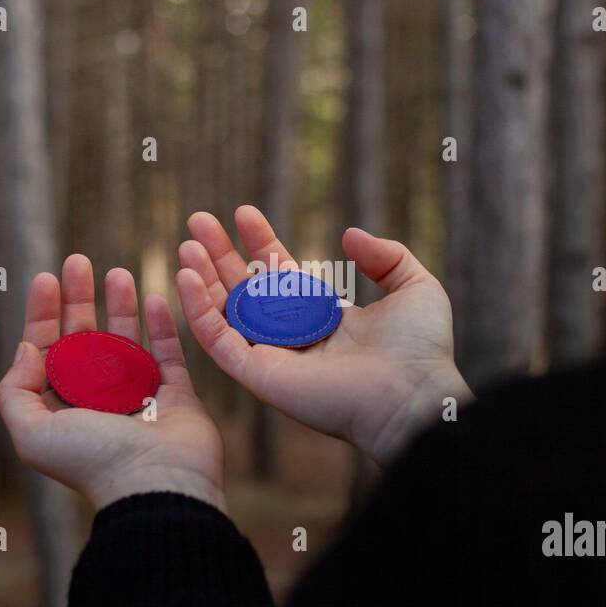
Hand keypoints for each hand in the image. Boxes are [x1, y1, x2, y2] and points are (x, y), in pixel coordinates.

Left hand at [0, 254, 225, 512]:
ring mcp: (139, 395)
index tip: (46, 278)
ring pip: (128, 339)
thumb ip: (14, 390)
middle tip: (78, 261)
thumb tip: (27, 348)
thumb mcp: (32, 432)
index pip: (48, 350)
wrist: (156, 485)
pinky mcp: (176, 394)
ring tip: (117, 271)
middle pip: (86, 337)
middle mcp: (99, 399)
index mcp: (63, 407)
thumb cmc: (93, 461)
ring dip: (120, 304)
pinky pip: (169, 351)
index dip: (43, 313)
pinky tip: (154, 296)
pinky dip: (162, 324)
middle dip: (80, 298)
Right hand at [176, 206, 471, 467]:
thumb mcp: (414, 286)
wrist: (412, 394)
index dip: (261, 242)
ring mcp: (273, 356)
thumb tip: (348, 235)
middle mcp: (294, 336)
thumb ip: (385, 255)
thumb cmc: (420, 349)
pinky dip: (197, 309)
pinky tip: (185, 276)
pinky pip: (217, 339)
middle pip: (246, 289)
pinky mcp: (258, 374)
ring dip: (202, 278)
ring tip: (186, 243)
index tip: (244, 212)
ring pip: (225, 313)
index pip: (281, 274)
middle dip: (221, 255)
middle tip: (198, 221)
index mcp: (325, 317)